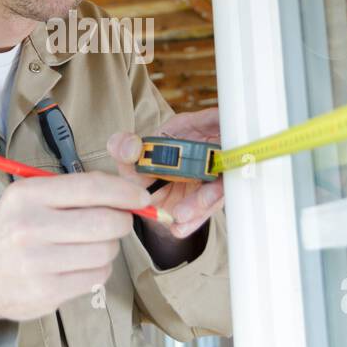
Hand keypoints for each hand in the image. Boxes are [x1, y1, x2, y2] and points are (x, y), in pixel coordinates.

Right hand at [0, 172, 151, 341]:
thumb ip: (72, 193)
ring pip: (105, 252)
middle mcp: (29, 227)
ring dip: (108, 249)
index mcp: (27, 196)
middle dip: (121, 223)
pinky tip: (78, 266)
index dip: (124, 192)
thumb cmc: (10, 233)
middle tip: (116, 224)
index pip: (90, 188)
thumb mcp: (27, 201)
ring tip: (87, 247)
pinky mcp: (47, 292)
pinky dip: (97, 271)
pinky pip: (96, 277)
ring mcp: (38, 263)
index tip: (141, 198)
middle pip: (106, 222)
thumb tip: (127, 192)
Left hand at [107, 107, 224, 239]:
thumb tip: (131, 146)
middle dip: (211, 173)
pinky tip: (179, 227)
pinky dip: (195, 220)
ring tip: (179, 216)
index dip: (221, 125)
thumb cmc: (143, 167)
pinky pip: (210, 208)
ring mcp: (213, 175)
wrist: (148, 196)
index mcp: (192, 129)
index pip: (215, 119)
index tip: (220, 138)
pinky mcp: (211, 198)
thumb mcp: (129, 157)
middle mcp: (208, 150)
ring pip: (219, 186)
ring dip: (202, 203)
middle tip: (188, 193)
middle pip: (224, 156)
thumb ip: (123, 147)